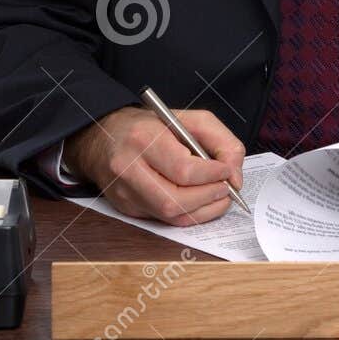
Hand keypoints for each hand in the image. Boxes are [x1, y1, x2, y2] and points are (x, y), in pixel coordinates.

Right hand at [62, 106, 244, 225]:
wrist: (103, 138)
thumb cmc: (149, 127)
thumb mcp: (187, 119)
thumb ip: (219, 140)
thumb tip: (235, 176)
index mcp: (143, 138)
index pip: (183, 169)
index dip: (212, 175)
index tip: (227, 171)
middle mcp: (128, 168)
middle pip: (176, 199)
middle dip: (210, 196)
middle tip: (226, 188)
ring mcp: (125, 193)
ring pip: (171, 216)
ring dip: (204, 210)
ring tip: (218, 195)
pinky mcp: (127, 208)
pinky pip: (165, 220)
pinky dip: (190, 214)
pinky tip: (201, 201)